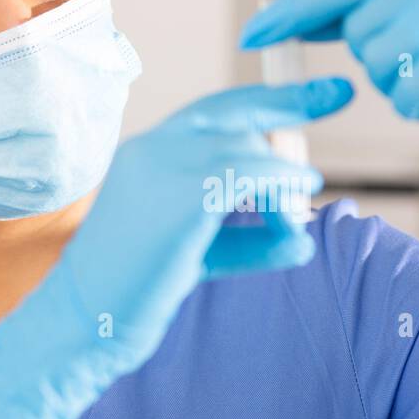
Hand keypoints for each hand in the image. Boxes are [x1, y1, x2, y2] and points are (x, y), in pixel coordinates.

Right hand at [0, 78, 353, 418]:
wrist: (82, 323)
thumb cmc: (133, 293)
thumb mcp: (196, 255)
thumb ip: (244, 240)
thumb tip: (302, 240)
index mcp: (148, 154)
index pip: (215, 112)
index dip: (266, 100)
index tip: (312, 94)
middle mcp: (152, 148)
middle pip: (235, 111)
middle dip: (290, 101)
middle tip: (336, 96)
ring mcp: (163, 167)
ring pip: (247, 147)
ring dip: (283, 180)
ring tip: (290, 217)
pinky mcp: (181, 196)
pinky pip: (249, 174)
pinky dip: (281, 187)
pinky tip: (292, 212)